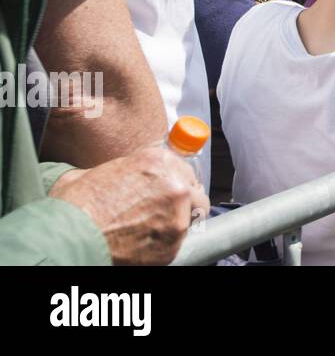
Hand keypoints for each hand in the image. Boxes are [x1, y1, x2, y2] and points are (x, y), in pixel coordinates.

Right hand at [48, 146, 208, 264]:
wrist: (70, 236)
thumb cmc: (78, 205)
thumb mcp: (100, 171)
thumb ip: (126, 168)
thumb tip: (125, 173)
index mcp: (159, 161)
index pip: (183, 170)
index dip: (175, 182)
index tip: (168, 191)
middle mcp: (175, 185)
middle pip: (193, 193)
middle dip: (182, 201)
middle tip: (162, 212)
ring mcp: (177, 215)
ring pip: (191, 217)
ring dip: (176, 221)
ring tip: (151, 228)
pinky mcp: (173, 243)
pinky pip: (178, 241)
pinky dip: (165, 243)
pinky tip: (145, 242)